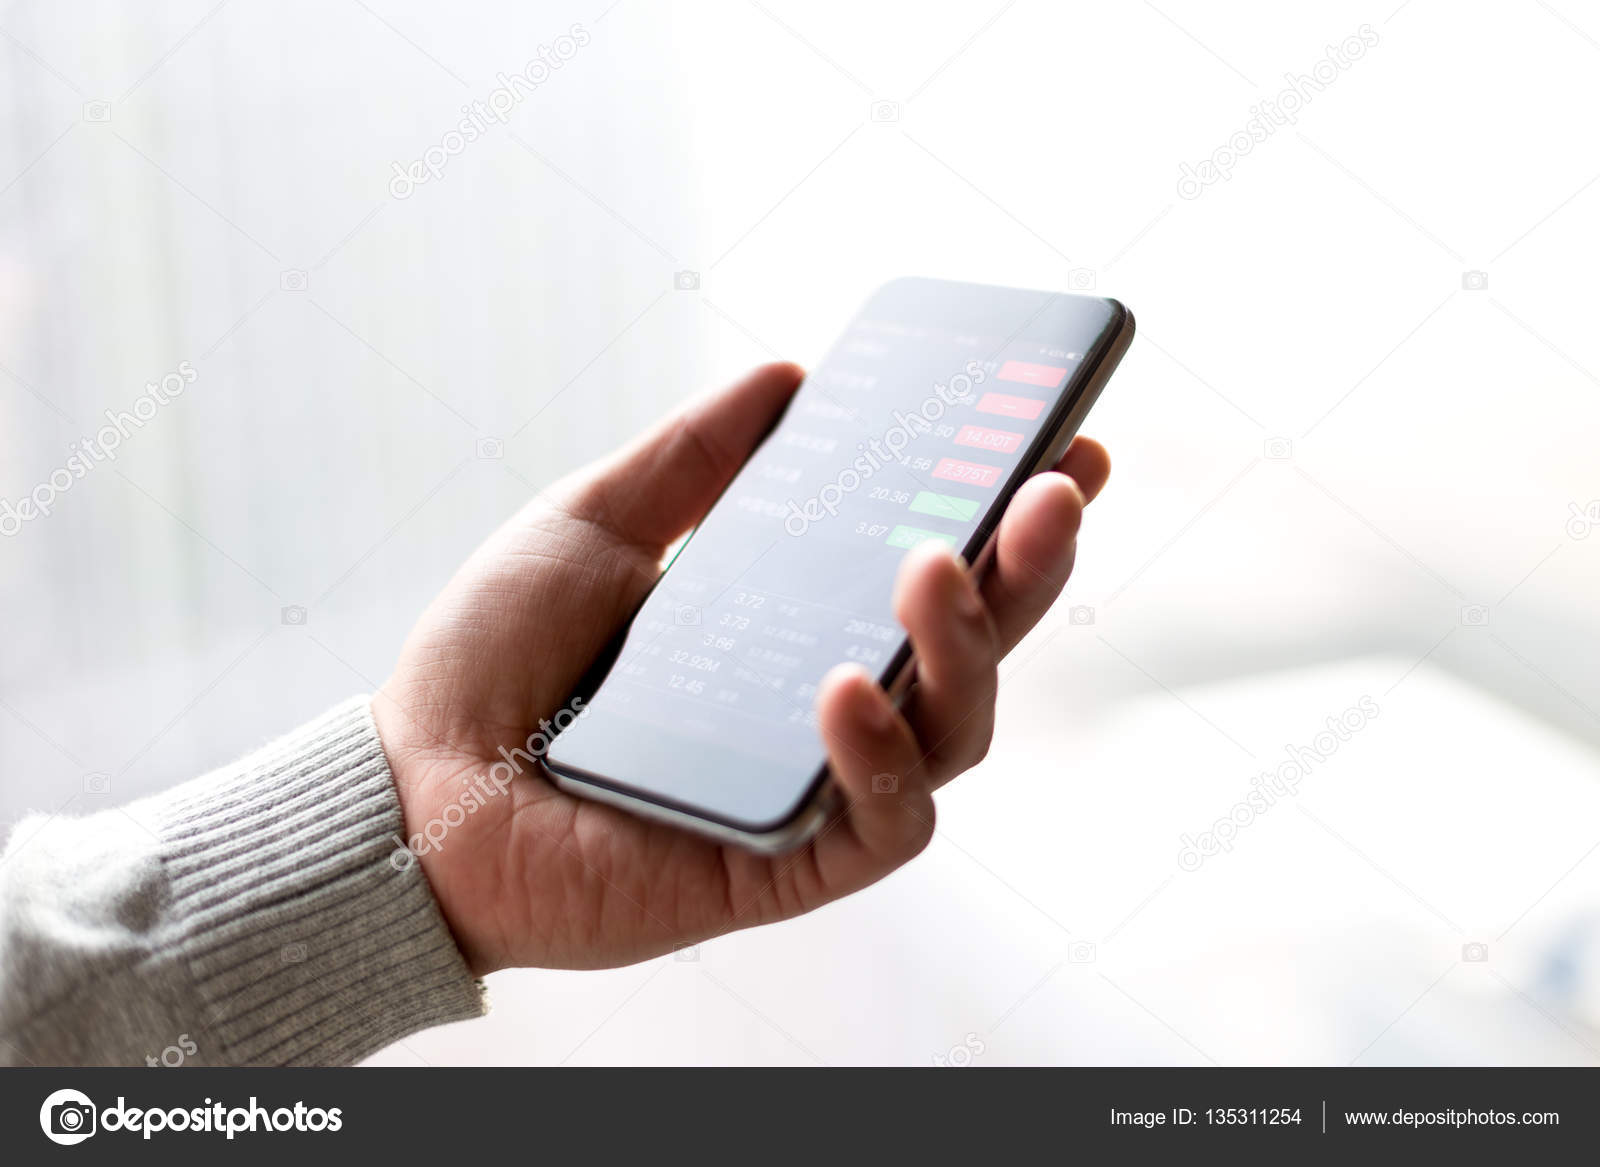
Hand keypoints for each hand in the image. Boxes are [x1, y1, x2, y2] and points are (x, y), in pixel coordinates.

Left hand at [372, 363, 1110, 974]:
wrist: (410, 784)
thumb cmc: (495, 658)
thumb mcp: (595, 523)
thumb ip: (692, 459)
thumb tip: (788, 376)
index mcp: (793, 624)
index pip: (932, 568)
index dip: (1008, 513)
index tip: (1064, 441)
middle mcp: (826, 704)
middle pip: (972, 645)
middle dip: (1029, 565)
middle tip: (1053, 488)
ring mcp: (817, 786)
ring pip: (955, 732)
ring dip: (967, 647)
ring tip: (935, 565)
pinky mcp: (790, 863)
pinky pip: (884, 822)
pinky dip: (880, 755)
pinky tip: (842, 685)